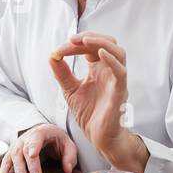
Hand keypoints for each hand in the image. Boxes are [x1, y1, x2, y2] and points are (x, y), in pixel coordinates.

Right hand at [0, 123, 77, 172]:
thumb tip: (67, 170)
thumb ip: (69, 156)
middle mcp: (26, 137)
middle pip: (25, 150)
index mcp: (40, 133)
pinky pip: (7, 158)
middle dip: (28, 165)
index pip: (36, 139)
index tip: (33, 155)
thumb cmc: (56, 139)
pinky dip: (4, 167)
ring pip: (14, 154)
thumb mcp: (68, 144)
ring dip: (16, 168)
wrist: (45, 132)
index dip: (33, 147)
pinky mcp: (13, 151)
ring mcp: (18, 144)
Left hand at [48, 32, 147, 172]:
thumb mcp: (69, 90)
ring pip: (119, 52)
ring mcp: (116, 80)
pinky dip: (112, 60)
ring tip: (85, 41)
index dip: (74, 45)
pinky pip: (121, 72)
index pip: (90, 47)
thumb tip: (51, 56)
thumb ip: (62, 73)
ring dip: (102, 43)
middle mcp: (109, 71)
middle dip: (90, 37)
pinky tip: (100, 53)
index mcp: (98, 69)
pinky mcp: (120, 92)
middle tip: (72, 39)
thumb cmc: (88, 113)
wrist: (96, 136)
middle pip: (108, 42)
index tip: (58, 51)